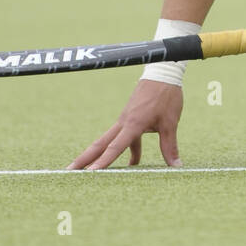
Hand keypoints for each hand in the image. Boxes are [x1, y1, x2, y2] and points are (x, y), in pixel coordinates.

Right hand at [68, 79, 183, 169]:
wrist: (163, 72)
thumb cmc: (166, 96)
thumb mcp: (170, 122)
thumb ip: (170, 145)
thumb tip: (176, 165)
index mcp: (133, 123)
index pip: (115, 147)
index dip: (103, 161)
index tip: (90, 173)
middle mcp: (124, 122)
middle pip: (100, 144)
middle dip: (85, 158)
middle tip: (68, 171)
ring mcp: (125, 120)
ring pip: (107, 140)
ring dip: (98, 155)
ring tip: (87, 171)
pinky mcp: (130, 118)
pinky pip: (122, 137)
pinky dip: (124, 150)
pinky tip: (132, 163)